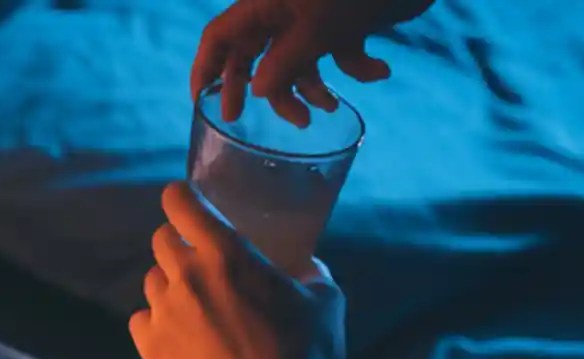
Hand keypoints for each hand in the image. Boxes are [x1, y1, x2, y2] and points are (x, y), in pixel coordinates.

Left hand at [129, 182, 344, 358]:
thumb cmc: (306, 358)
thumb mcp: (326, 303)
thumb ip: (310, 273)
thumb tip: (304, 266)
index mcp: (226, 254)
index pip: (180, 203)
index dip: (180, 198)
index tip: (186, 203)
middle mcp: (186, 277)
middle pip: (161, 240)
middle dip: (178, 242)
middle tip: (200, 260)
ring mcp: (163, 313)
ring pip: (152, 280)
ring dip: (170, 284)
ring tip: (197, 306)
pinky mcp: (150, 348)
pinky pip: (140, 319)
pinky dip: (156, 322)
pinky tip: (180, 335)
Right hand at [192, 0, 433, 126]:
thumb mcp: (316, 30)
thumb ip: (283, 63)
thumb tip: (255, 92)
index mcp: (262, 5)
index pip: (218, 38)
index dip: (205, 70)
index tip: (203, 104)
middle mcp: (281, 11)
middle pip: (255, 56)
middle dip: (268, 92)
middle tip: (266, 121)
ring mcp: (312, 17)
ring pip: (298, 63)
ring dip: (314, 89)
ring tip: (332, 107)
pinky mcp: (342, 22)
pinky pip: (337, 53)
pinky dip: (357, 67)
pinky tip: (380, 70)